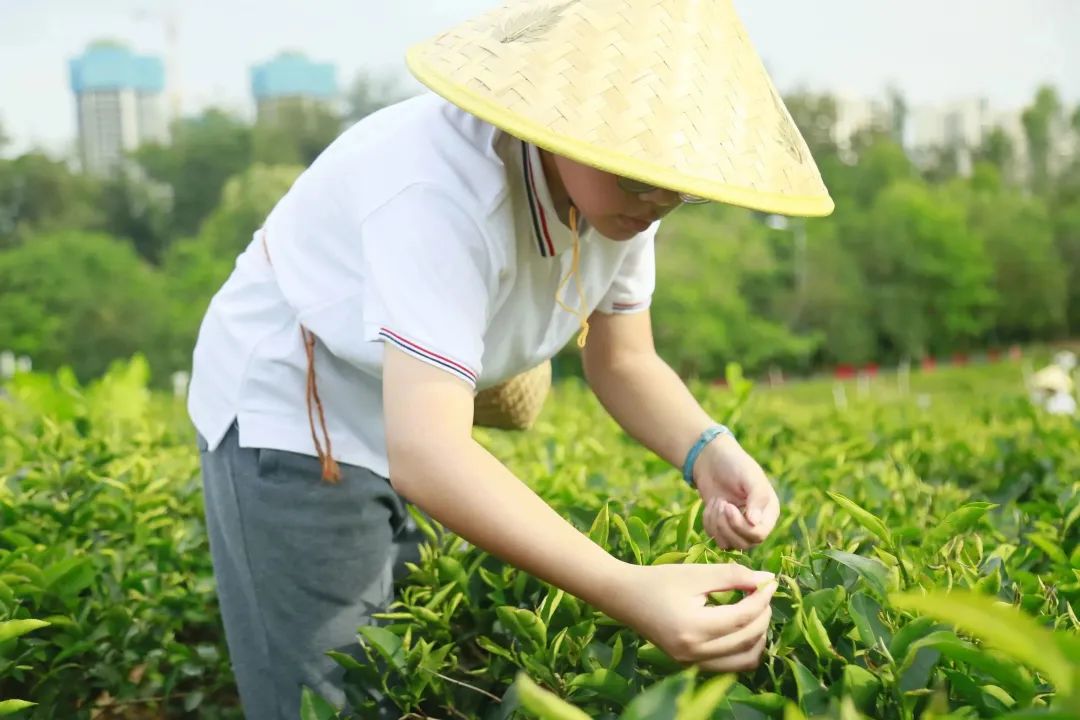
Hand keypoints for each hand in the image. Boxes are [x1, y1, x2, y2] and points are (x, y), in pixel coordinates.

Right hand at [605, 562, 776, 671]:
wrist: (623, 598)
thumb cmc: (657, 580)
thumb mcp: (694, 573)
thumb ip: (732, 576)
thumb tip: (766, 579)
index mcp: (693, 628)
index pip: (743, 618)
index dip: (762, 598)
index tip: (769, 581)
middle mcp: (694, 653)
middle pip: (747, 639)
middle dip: (763, 614)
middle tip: (762, 591)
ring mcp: (692, 663)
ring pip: (744, 660)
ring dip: (757, 636)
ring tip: (754, 610)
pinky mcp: (691, 665)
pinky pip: (730, 665)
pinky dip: (744, 648)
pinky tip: (741, 626)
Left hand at [694, 436, 780, 549]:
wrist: (711, 460)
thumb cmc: (734, 464)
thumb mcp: (749, 476)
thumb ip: (757, 497)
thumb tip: (755, 522)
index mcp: (769, 512)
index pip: (759, 534)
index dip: (740, 525)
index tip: (728, 506)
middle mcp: (757, 523)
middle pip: (744, 544)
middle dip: (726, 525)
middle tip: (721, 502)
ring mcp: (739, 527)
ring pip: (729, 544)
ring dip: (716, 524)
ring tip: (717, 501)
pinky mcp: (723, 527)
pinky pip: (715, 538)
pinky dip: (709, 523)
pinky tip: (711, 505)